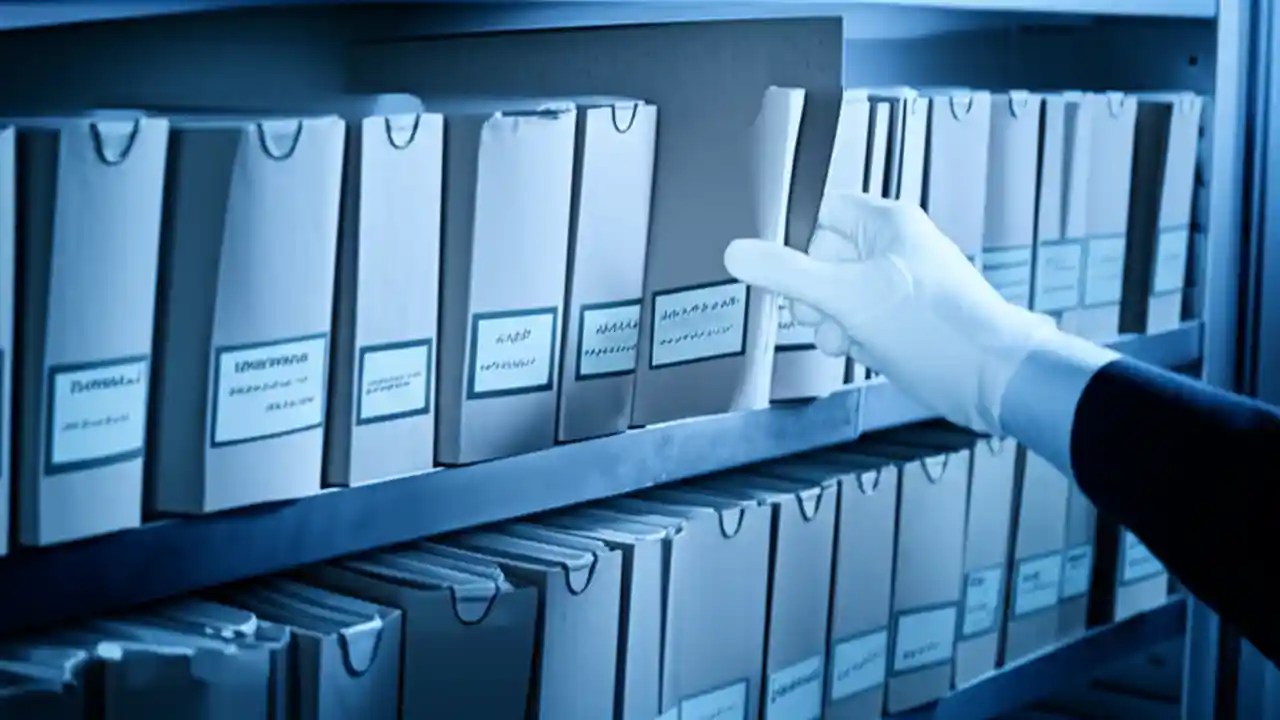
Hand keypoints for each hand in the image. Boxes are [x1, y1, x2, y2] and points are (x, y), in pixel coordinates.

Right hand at [725, 193, 1059, 434]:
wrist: (993, 378)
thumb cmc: (935, 326)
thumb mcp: (847, 296)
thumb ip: (786, 273)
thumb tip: (736, 252)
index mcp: (884, 223)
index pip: (819, 210)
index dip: (792, 239)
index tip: (777, 269)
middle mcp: (890, 248)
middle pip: (820, 258)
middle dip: (812, 295)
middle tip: (821, 314)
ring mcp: (896, 285)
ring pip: (835, 296)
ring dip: (830, 323)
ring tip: (847, 339)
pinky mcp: (901, 320)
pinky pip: (856, 321)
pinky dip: (852, 339)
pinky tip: (865, 351)